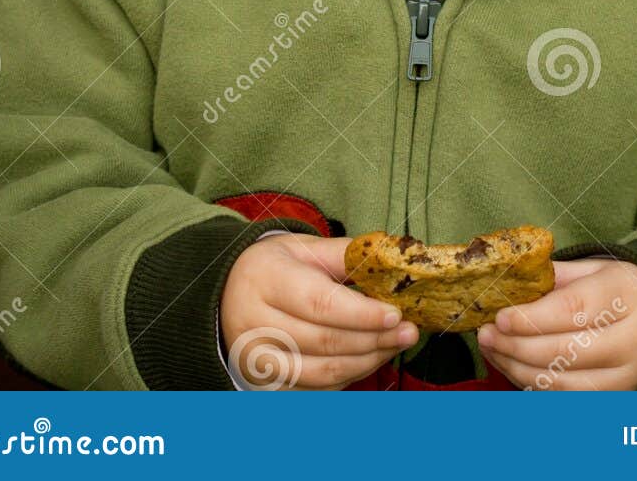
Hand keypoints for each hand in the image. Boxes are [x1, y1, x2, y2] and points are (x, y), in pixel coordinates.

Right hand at [220, 233, 419, 389]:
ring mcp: (259, 360)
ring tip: (396, 345)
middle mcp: (256, 323)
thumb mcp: (301, 248)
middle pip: (325, 340)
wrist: (226, 297)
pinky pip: (316, 388)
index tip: (395, 315)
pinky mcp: (267, 384)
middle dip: (374, 339)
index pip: (318, 303)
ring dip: (367, 361)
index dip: (361, 313)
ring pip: (323, 371)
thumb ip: (343, 254)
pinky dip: (349, 376)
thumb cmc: (273, 268)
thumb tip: (390, 260)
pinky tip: (370, 359)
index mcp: (266, 279)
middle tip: (409, 332)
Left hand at [476, 257, 636, 389]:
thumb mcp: (595, 269)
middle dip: (517, 345)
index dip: (531, 318)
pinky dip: (534, 386)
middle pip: (564, 351)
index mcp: (625, 296)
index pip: (573, 310)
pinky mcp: (615, 399)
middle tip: (486, 334)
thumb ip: (556, 276)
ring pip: (563, 383)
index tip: (500, 317)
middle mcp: (630, 341)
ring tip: (493, 350)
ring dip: (519, 369)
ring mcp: (625, 377)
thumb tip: (510, 280)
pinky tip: (513, 368)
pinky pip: (567, 400)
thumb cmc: (621, 291)